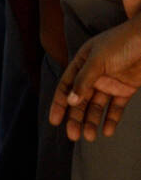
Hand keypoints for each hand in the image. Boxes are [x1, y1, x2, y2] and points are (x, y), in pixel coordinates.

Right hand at [50, 16, 140, 139]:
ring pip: (97, 105)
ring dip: (92, 120)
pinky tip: (107, 131)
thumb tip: (70, 100)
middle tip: (73, 135)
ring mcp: (110, 82)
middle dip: (76, 117)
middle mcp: (94, 74)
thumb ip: (84, 80)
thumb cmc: (122, 43)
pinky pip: (116, 107)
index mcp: (82, 62)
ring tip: (90, 136)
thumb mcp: (98, 59)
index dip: (60, 103)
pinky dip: (111, 119)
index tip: (54, 121)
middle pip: (81, 99)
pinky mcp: (126, 89)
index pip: (67, 85)